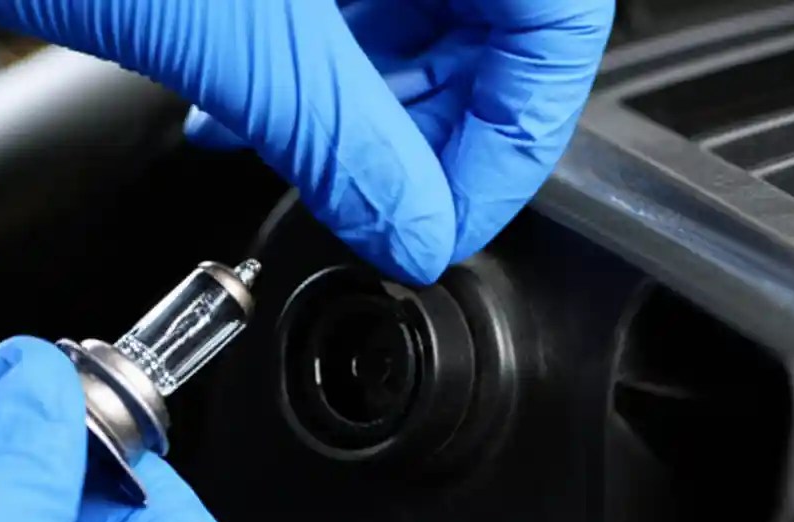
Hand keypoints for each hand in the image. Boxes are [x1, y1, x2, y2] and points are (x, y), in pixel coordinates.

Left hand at [0, 0, 612, 284]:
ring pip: (417, 9)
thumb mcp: (236, 39)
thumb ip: (344, 142)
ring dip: (376, 106)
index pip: (557, 16)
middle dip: (443, 127)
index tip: (453, 218)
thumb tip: (417, 227)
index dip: (517, 133)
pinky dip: (319, 68)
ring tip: (320, 175)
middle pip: (495, 16)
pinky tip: (262, 122)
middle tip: (391, 209)